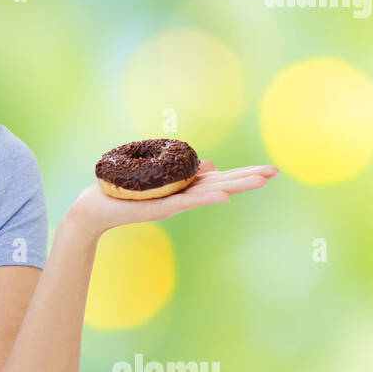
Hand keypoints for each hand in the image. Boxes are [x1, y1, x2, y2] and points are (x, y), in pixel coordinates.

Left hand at [69, 160, 277, 235]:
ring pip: (210, 193)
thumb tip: (211, 163)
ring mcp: (175, 202)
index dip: (244, 173)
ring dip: (234, 186)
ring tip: (259, 181)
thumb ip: (185, 169)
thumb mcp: (159, 174)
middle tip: (275, 173)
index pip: (221, 178)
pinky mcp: (160, 207)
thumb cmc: (126, 190)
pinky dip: (205, 198)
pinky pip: (187, 201)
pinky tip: (222, 195)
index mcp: (186, 186)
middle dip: (248, 178)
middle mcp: (184, 195)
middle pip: (223, 184)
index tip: (270, 170)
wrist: (97, 209)